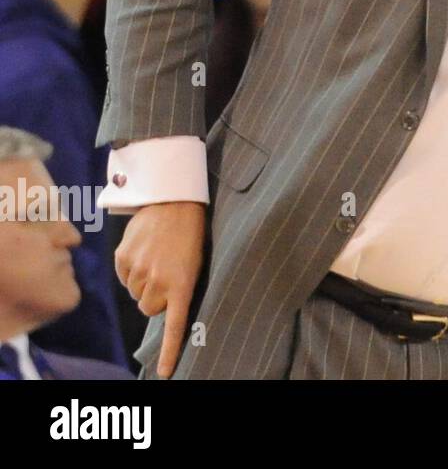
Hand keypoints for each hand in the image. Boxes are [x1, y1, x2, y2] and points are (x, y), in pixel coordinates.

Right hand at [115, 202, 206, 377]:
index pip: (174, 325)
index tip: (164, 374)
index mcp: (182, 284)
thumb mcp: (194, 264)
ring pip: (135, 293)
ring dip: (142, 281)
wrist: (173, 202)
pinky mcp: (123, 258)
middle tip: (165, 274)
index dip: (169, 351)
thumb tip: (160, 308)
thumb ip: (178, 288)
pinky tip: (143, 251)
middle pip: (148, 308)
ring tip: (156, 258)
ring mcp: (139, 270)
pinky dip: (130, 269)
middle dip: (154, 296)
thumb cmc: (189, 236)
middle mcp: (159, 281)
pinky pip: (124, 277)